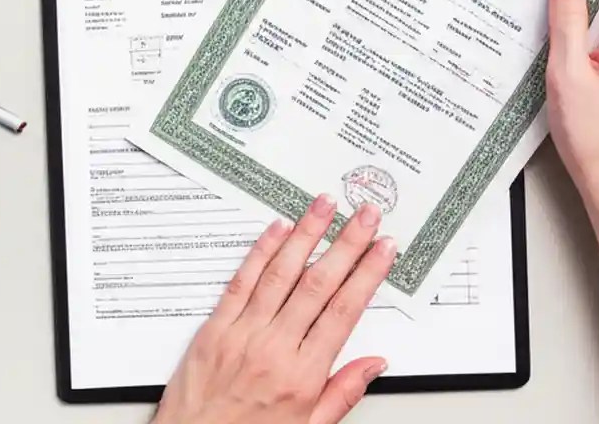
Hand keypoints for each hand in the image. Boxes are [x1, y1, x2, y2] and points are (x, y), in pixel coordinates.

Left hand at [153, 196, 395, 423]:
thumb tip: (374, 364)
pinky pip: (241, 281)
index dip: (367, 274)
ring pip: (281, 273)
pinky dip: (261, 252)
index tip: (383, 249)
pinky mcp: (215, 327)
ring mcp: (242, 333)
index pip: (344, 312)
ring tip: (325, 206)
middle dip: (346, 243)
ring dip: (306, 234)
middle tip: (365, 215)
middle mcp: (274, 348)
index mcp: (302, 375)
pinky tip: (278, 229)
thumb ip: (342, 392)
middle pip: (319, 284)